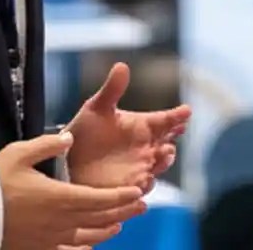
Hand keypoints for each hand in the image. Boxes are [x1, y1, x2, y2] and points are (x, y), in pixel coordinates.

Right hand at [0, 131, 146, 249]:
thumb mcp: (21, 153)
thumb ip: (49, 145)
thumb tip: (70, 138)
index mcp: (61, 197)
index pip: (101, 198)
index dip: (122, 196)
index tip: (138, 191)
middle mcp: (61, 222)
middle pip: (100, 219)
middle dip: (123, 212)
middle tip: (140, 206)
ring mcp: (50, 239)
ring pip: (87, 238)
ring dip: (106, 231)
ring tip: (118, 225)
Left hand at [66, 62, 190, 191]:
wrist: (66, 160)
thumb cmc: (84, 132)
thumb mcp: (96, 108)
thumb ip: (112, 89)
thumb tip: (122, 65)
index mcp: (141, 126)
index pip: (165, 120)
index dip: (177, 116)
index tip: (186, 111)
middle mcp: (145, 147)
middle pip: (167, 144)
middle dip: (172, 140)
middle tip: (173, 136)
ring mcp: (140, 167)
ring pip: (159, 165)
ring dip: (164, 161)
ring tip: (164, 154)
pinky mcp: (129, 186)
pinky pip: (143, 186)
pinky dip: (147, 183)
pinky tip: (146, 179)